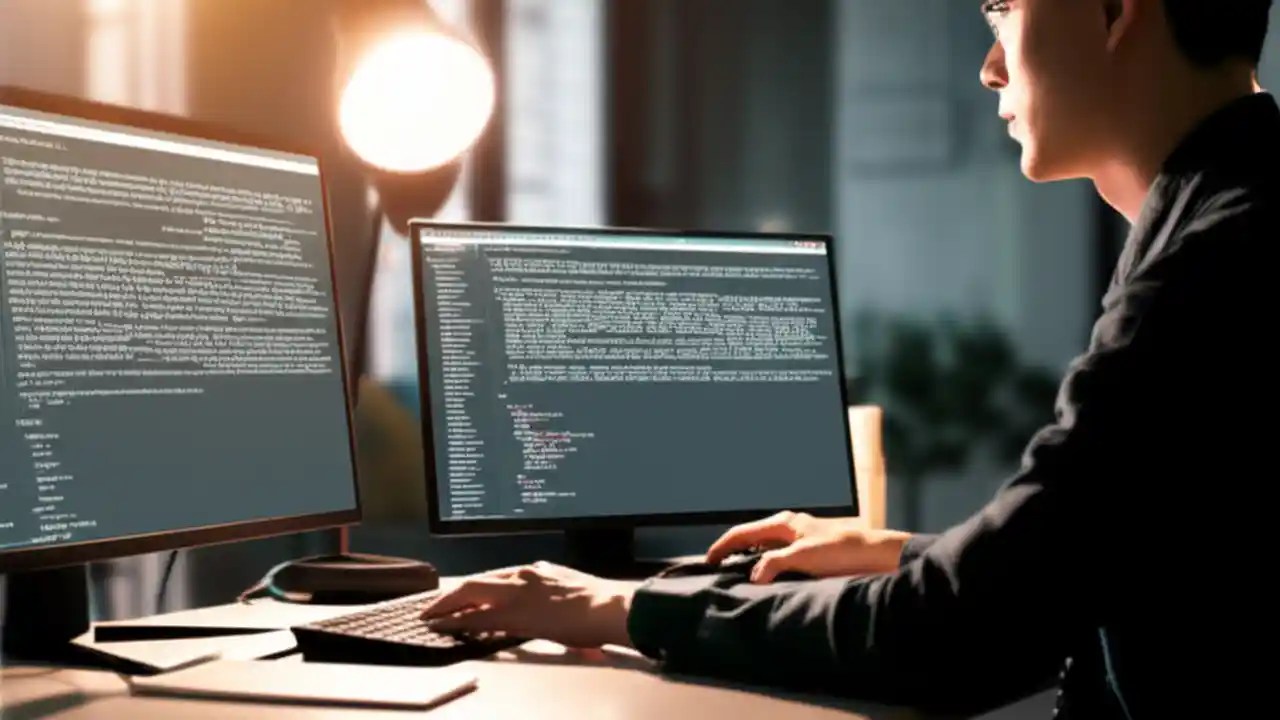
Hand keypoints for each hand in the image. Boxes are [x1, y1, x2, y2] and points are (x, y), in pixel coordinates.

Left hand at [418, 561, 637, 648]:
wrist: (607, 607)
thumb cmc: (598, 604)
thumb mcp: (570, 589)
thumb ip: (553, 591)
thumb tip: (549, 602)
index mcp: (538, 571)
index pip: (498, 577)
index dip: (478, 587)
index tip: (465, 595)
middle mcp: (523, 575)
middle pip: (478, 580)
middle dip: (454, 593)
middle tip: (436, 605)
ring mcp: (516, 591)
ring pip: (471, 592)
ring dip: (447, 604)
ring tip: (431, 615)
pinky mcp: (513, 612)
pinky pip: (475, 615)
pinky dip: (454, 620)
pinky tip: (441, 626)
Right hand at [706, 511, 912, 582]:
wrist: (873, 554)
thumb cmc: (840, 551)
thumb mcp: (802, 558)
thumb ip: (773, 564)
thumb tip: (753, 577)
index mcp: (783, 522)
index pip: (742, 532)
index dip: (722, 546)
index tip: (708, 561)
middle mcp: (788, 525)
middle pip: (750, 536)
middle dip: (732, 550)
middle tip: (718, 568)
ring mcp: (798, 536)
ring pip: (764, 545)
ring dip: (748, 557)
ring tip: (737, 574)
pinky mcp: (807, 548)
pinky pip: (777, 553)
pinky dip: (764, 562)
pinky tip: (765, 575)